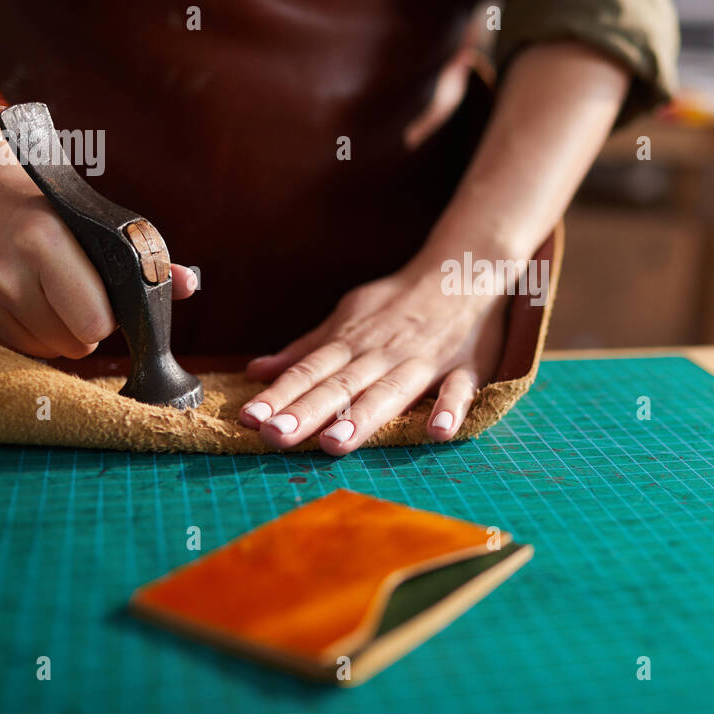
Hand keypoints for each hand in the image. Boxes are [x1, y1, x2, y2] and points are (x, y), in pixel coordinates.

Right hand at [0, 143, 197, 358]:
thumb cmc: (42, 202)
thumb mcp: (93, 217)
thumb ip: (145, 255)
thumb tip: (188, 286)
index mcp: (44, 243)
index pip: (95, 324)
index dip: (108, 317)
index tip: (102, 298)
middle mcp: (4, 274)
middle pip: (73, 345)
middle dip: (83, 327)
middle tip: (73, 294)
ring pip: (44, 352)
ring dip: (53, 333)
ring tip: (44, 294)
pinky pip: (10, 352)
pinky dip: (23, 336)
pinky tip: (19, 303)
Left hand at [238, 263, 507, 454]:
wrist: (462, 270)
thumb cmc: (399, 303)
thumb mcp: (348, 317)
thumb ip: (306, 349)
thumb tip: (256, 371)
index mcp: (353, 343)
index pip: (309, 371)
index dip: (278, 395)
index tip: (248, 419)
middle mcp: (383, 354)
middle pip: (341, 385)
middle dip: (308, 412)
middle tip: (275, 436)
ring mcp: (424, 362)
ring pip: (390, 392)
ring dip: (363, 417)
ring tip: (334, 444)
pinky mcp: (465, 369)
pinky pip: (458, 390)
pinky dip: (449, 408)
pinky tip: (438, 431)